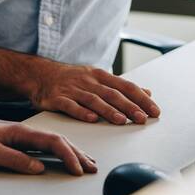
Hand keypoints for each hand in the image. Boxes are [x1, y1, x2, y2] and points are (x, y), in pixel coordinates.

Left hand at [0, 114, 97, 175]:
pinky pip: (43, 146)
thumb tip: (38, 167)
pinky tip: (60, 156)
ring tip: (85, 161)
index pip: (53, 142)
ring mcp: (20, 135)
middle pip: (58, 141)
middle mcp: (23, 132)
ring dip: (71, 152)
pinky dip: (58, 151)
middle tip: (92, 167)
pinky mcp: (16, 141)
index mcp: (20, 132)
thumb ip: (14, 159)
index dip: (68, 156)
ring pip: (53, 142)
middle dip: (77, 154)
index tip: (78, 169)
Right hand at [25, 61, 159, 124]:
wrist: (40, 74)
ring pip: (94, 100)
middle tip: (143, 118)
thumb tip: (147, 92)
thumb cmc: (72, 78)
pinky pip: (70, 106)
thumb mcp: (98, 78)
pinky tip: (91, 119)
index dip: (141, 98)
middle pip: (112, 94)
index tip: (154, 111)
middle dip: (129, 106)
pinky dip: (82, 112)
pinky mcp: (57, 98)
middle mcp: (88, 81)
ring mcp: (72, 89)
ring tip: (122, 121)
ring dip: (109, 111)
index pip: (125, 86)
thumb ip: (122, 86)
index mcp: (100, 75)